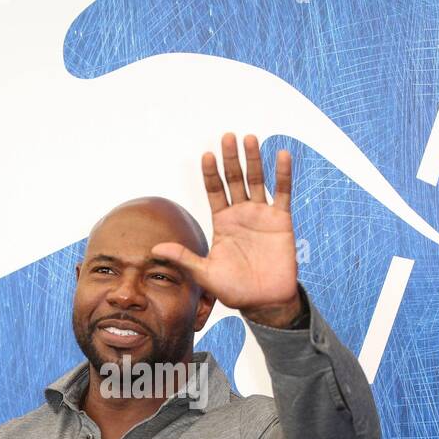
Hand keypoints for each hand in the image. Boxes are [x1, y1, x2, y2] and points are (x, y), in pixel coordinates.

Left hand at [150, 133, 301, 326]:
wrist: (264, 301)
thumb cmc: (234, 290)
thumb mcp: (205, 274)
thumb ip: (184, 258)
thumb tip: (155, 249)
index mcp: (222, 222)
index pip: (214, 191)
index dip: (210, 174)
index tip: (206, 155)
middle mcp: (240, 213)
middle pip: (234, 179)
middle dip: (230, 159)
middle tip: (227, 136)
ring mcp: (261, 214)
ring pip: (257, 180)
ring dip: (254, 159)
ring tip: (250, 138)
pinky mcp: (281, 220)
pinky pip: (282, 193)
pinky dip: (283, 174)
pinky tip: (281, 155)